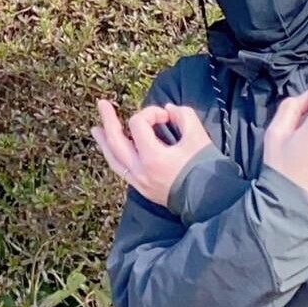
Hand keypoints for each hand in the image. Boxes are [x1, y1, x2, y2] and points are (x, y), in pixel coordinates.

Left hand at [93, 100, 217, 208]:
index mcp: (152, 157)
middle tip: (102, 104)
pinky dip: (115, 157)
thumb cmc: (205, 170)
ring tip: (96, 129)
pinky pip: (121, 170)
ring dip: (105, 142)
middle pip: (116, 141)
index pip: (139, 124)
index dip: (150, 113)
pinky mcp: (143, 189)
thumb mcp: (198, 137)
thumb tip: (168, 110)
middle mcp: (140, 170)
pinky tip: (112, 150)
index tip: (167, 116)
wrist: (212, 202)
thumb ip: (183, 116)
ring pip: (114, 159)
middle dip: (109, 121)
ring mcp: (139, 182)